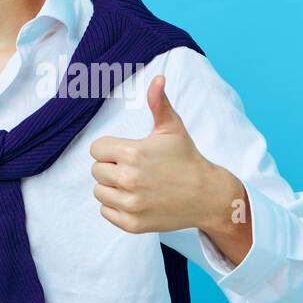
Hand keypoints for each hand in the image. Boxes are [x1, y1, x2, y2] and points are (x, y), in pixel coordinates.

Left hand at [89, 74, 229, 234]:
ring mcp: (130, 204)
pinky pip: (105, 212)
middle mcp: (129, 180)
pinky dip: (115, 206)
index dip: (110, 148)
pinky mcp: (132, 224)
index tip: (127, 152)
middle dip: (111, 167)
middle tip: (133, 168)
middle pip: (96, 170)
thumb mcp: (172, 128)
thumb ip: (159, 102)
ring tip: (134, 183)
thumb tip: (158, 78)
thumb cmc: (186, 158)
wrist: (206, 195)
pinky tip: (135, 198)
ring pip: (99, 191)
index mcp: (133, 153)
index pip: (96, 149)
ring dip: (111, 187)